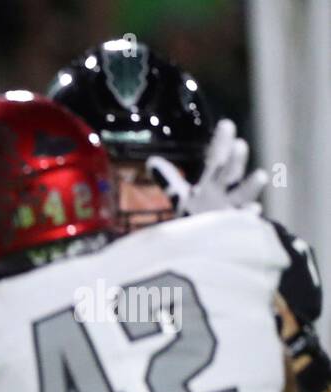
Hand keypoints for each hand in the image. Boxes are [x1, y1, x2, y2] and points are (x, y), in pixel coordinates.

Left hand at [147, 119, 266, 216]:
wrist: (207, 247)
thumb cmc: (196, 218)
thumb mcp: (180, 197)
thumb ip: (168, 180)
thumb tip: (151, 161)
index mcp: (211, 184)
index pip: (216, 159)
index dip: (220, 143)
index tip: (226, 124)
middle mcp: (224, 195)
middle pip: (230, 174)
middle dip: (235, 160)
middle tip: (239, 144)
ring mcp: (231, 212)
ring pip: (243, 196)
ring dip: (250, 186)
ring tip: (260, 175)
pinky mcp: (235, 228)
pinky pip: (244, 222)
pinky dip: (248, 216)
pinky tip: (254, 210)